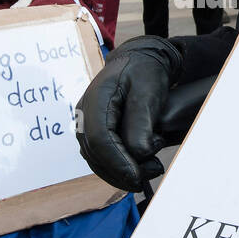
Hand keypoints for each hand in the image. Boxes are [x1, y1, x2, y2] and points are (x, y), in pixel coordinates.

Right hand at [76, 36, 183, 191]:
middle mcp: (84, 115)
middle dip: (123, 170)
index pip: (100, 138)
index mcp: (95, 100)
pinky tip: (137, 171)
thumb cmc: (144, 72)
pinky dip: (118, 168)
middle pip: (97, 153)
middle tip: (153, 171)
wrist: (138, 61)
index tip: (137, 176)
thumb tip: (139, 152)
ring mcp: (86, 125)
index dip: (118, 161)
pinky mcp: (93, 133)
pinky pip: (101, 157)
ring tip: (150, 171)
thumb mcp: (148, 91)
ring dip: (122, 173)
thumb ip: (141, 122)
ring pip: (98, 160)